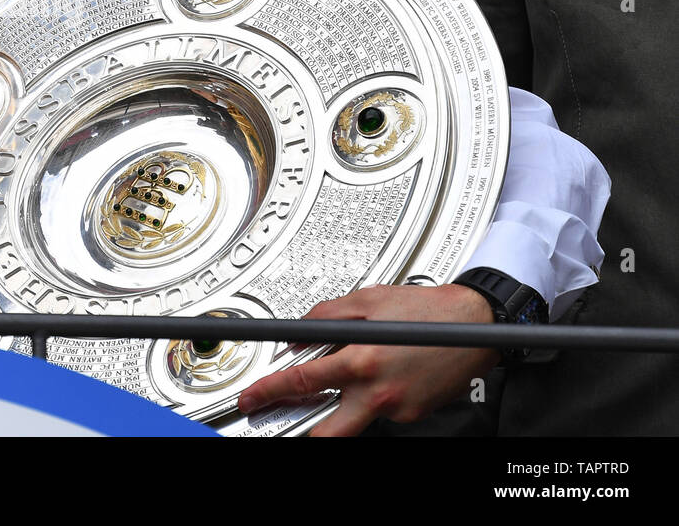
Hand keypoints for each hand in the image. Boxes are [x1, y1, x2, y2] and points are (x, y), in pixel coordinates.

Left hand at [235, 284, 498, 435]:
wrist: (477, 323)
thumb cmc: (426, 309)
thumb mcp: (367, 299)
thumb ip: (325, 317)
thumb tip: (298, 336)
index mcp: (361, 359)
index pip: (302, 382)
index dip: (269, 391)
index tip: (252, 398)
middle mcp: (379, 391)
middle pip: (328, 431)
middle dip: (303, 429)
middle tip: (283, 416)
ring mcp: (398, 408)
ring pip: (356, 419)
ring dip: (343, 405)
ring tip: (354, 374)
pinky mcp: (414, 414)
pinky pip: (383, 410)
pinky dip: (375, 395)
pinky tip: (386, 372)